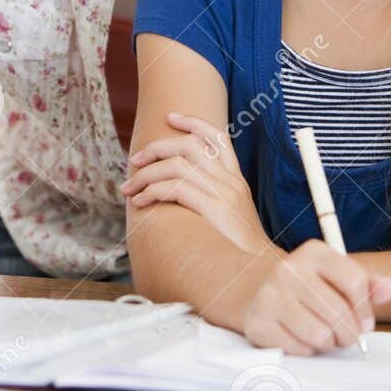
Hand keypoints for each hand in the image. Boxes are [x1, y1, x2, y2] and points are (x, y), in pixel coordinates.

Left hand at [123, 113, 267, 253]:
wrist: (260, 273)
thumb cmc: (238, 251)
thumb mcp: (229, 218)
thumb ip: (210, 200)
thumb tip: (176, 194)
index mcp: (236, 180)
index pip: (217, 137)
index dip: (193, 122)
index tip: (170, 116)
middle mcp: (231, 182)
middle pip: (191, 145)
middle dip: (157, 147)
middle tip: (135, 160)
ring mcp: (225, 193)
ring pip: (177, 164)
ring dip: (146, 173)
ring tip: (130, 188)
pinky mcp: (215, 209)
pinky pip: (175, 188)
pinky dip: (152, 191)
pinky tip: (142, 202)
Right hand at [241, 240, 390, 355]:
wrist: (255, 291)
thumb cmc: (308, 288)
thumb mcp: (336, 278)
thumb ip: (367, 285)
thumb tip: (390, 289)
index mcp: (314, 252)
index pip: (355, 281)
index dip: (365, 310)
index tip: (365, 323)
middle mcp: (289, 269)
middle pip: (339, 313)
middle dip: (350, 334)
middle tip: (346, 337)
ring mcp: (270, 295)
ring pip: (320, 335)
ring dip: (329, 344)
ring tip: (325, 337)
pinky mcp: (258, 322)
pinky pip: (299, 349)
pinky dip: (306, 350)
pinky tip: (301, 338)